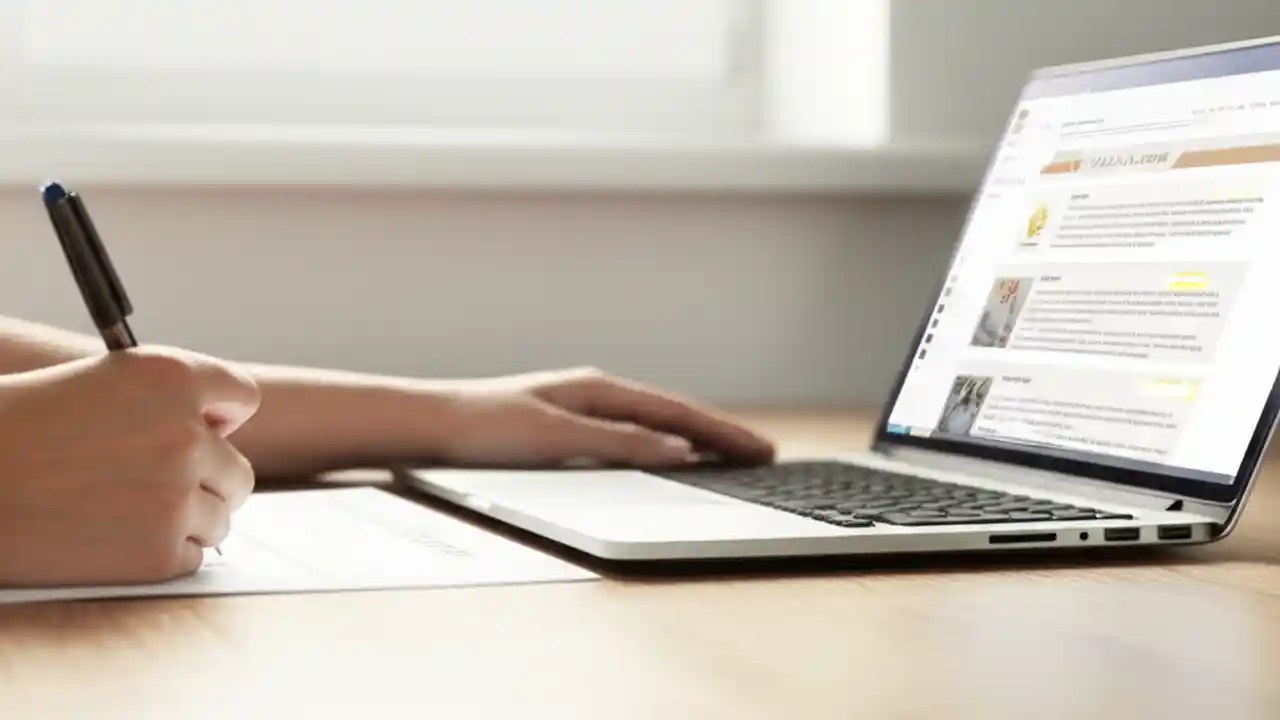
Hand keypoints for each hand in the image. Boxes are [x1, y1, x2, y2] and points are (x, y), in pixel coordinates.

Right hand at [0, 347, 259, 586]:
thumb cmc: (17, 428)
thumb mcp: (97, 383)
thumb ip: (167, 399)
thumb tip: (222, 431)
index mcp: (169, 377)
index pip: (242, 397)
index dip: (218, 417)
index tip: (201, 430)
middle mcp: (186, 433)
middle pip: (237, 470)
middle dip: (203, 479)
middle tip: (146, 484)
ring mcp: (177, 496)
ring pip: (220, 517)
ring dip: (184, 519)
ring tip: (122, 510)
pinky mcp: (159, 553)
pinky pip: (191, 557)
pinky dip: (160, 554)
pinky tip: (113, 538)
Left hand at [433, 367, 774, 467]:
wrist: (427, 424)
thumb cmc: (483, 427)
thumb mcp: (557, 438)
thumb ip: (620, 444)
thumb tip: (680, 451)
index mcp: (599, 390)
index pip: (677, 413)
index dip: (723, 433)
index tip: (762, 449)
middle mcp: (594, 394)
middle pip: (672, 414)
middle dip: (719, 433)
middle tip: (762, 452)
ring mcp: (580, 409)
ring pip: (653, 423)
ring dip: (694, 438)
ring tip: (729, 454)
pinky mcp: (564, 428)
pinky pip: (630, 434)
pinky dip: (661, 444)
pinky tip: (666, 458)